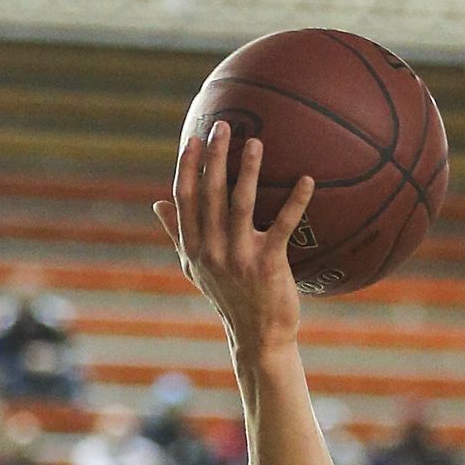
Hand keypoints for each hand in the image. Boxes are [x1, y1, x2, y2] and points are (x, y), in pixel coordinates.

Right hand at [153, 123, 312, 356]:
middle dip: (215, 157)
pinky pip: (282, 226)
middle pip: (210, 194)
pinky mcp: (268, 266)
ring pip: (241, 204)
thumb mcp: (197, 269)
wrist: (259, 339)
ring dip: (248, 170)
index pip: (185, 199)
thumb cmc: (230, 300)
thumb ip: (177, 235)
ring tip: (256, 142)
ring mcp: (239, 258)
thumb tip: (157, 204)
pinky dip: (295, 202)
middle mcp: (213, 250)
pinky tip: (308, 180)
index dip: (188, 167)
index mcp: (194, 248)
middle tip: (224, 125)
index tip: (193, 138)